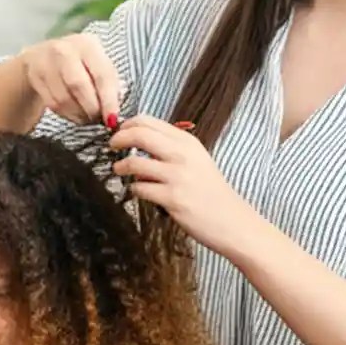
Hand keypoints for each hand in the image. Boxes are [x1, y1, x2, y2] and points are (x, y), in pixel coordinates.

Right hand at [16, 34, 121, 125]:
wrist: (41, 55)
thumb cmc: (79, 62)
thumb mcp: (97, 64)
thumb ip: (109, 85)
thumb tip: (113, 114)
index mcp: (87, 45)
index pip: (101, 75)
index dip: (108, 100)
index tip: (112, 119)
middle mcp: (64, 50)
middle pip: (79, 85)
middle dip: (91, 109)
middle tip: (98, 120)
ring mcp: (46, 62)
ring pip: (64, 98)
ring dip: (78, 114)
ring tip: (87, 118)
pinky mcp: (34, 76)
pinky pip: (52, 103)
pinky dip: (66, 114)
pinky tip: (73, 114)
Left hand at [109, 115, 255, 252]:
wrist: (233, 222)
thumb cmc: (211, 193)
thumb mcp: (196, 161)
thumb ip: (171, 149)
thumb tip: (138, 140)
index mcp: (188, 142)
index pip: (149, 121)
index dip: (128, 124)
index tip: (120, 132)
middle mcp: (183, 155)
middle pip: (139, 134)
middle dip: (119, 138)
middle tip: (112, 146)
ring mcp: (178, 177)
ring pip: (135, 163)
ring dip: (121, 166)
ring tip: (119, 170)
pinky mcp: (172, 199)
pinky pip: (140, 189)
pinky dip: (133, 189)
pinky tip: (137, 191)